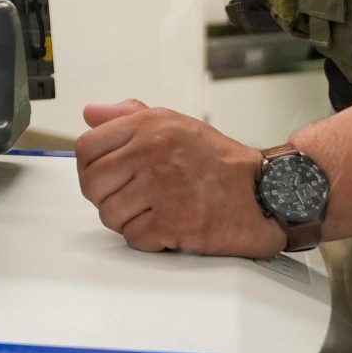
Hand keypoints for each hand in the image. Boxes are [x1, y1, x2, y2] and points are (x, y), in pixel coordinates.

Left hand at [74, 99, 285, 257]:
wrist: (265, 192)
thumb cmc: (218, 161)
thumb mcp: (174, 124)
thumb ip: (129, 117)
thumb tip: (91, 114)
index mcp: (149, 126)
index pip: (86, 147)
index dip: (89, 167)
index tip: (105, 176)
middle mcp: (152, 153)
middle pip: (92, 184)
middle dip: (106, 196)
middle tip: (130, 198)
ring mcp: (161, 189)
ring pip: (109, 214)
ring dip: (128, 220)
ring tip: (155, 211)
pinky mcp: (172, 223)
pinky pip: (132, 237)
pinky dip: (148, 239)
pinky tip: (168, 227)